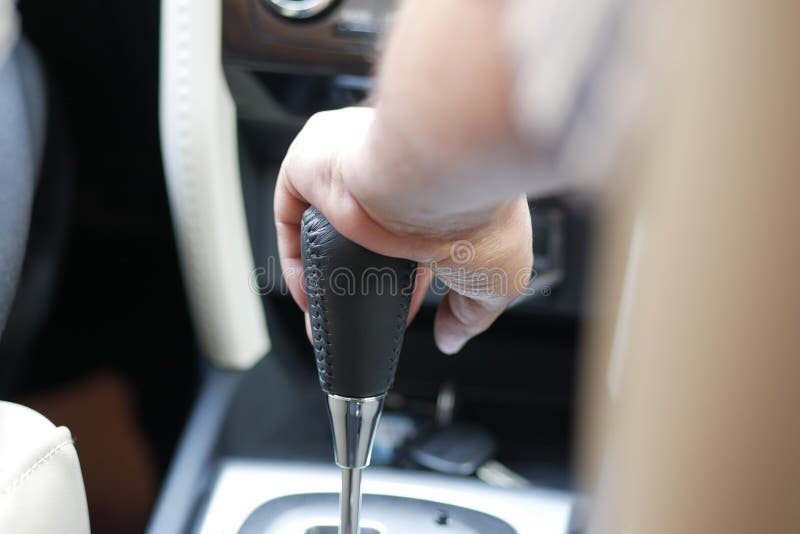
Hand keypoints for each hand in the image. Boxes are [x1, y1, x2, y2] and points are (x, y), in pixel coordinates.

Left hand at [275, 107, 532, 353]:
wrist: (445, 178)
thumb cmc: (482, 216)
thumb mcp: (498, 281)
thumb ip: (472, 315)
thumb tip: (452, 337)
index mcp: (444, 184)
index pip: (413, 237)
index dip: (405, 284)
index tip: (400, 318)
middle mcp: (396, 167)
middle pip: (366, 235)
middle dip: (358, 286)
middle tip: (358, 328)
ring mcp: (352, 158)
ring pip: (327, 224)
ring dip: (325, 276)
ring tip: (328, 321)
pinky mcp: (313, 158)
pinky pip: (294, 213)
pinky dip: (297, 256)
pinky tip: (311, 294)